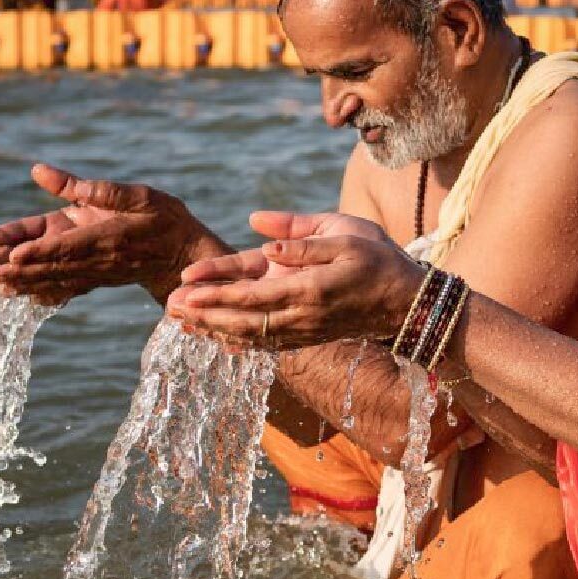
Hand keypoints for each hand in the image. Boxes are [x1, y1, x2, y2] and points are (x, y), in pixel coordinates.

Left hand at [0, 163, 220, 305]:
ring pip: (56, 280)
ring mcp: (98, 274)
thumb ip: (91, 187)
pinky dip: (43, 292)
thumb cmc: (165, 219)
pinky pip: (67, 288)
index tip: (15, 256)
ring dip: (25, 283)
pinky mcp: (97, 280)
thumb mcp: (138, 195)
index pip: (70, 246)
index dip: (41, 252)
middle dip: (21, 272)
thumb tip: (40, 171)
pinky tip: (20, 296)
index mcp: (110, 238)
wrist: (185, 256)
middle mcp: (101, 261)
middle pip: (55, 267)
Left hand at [167, 211, 422, 348]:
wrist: (408, 302)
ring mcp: (304, 331)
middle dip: (204, 315)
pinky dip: (238, 342)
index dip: (216, 292)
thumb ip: (300, 237)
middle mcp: (302, 316)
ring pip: (250, 337)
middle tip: (169, 307)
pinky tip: (217, 337)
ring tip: (182, 322)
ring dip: (214, 330)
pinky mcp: (308, 337)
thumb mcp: (344, 234)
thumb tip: (259, 235)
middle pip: (242, 321)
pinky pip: (265, 344)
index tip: (186, 288)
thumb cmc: (378, 259)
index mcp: (308, 288)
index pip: (251, 294)